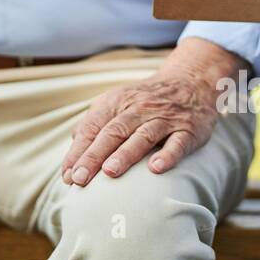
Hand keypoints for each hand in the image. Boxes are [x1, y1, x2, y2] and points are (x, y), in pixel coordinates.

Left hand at [60, 39, 241, 186]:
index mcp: (118, 102)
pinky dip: (167, 155)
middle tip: (79, 179)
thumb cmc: (148, 101)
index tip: (67, 176)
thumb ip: (95, 122)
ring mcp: (165, 118)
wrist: (192, 81)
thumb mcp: (119, 102)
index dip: (78, 152)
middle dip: (94, 156)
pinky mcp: (188, 129)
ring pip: (143, 136)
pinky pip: (178, 143)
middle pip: (113, 132)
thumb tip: (74, 148)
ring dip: (125, 154)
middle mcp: (139, 108)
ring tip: (110, 172)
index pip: (93, 127)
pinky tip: (156, 169)